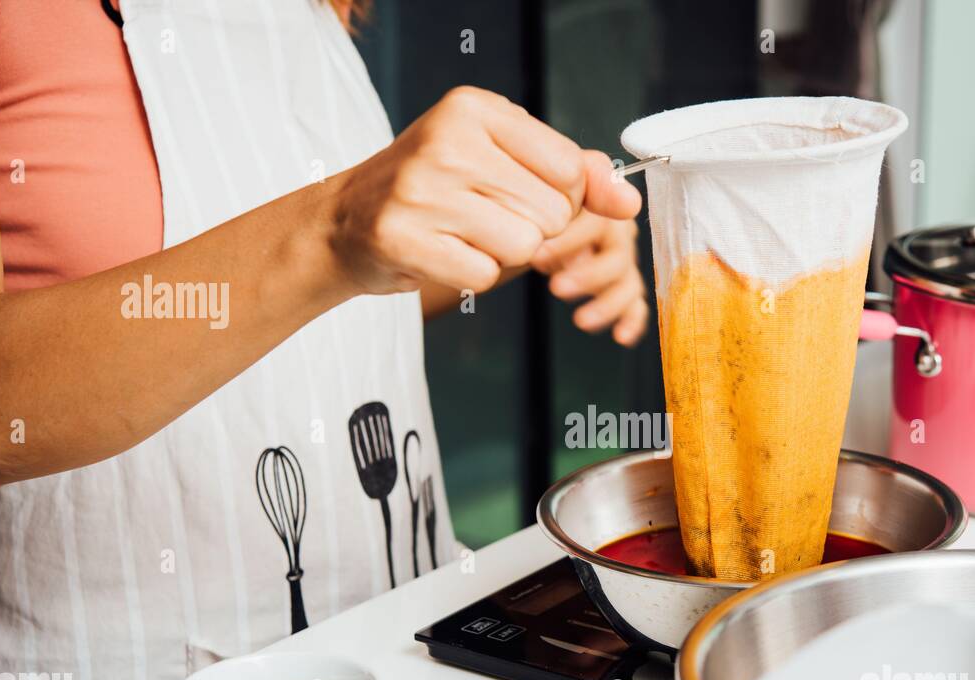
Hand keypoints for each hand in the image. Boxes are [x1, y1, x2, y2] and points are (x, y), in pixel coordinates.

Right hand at [329, 86, 641, 296]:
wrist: (346, 220)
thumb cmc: (435, 187)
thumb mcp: (501, 158)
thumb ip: (572, 174)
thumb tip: (628, 200)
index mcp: (474, 109)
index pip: (568, 168)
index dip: (561, 196)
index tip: (521, 191)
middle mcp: (447, 142)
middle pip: (551, 213)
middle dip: (530, 228)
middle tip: (481, 215)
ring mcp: (421, 191)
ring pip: (524, 246)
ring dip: (502, 253)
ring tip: (462, 233)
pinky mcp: (404, 239)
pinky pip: (486, 275)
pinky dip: (472, 274)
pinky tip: (442, 252)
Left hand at [530, 210, 648, 346]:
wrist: (544, 225)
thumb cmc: (541, 211)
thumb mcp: (540, 200)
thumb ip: (545, 201)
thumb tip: (543, 234)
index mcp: (599, 207)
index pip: (594, 224)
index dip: (569, 242)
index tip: (538, 258)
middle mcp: (618, 234)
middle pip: (617, 257)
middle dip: (588, 277)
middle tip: (556, 289)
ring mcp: (624, 264)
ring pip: (628, 286)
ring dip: (607, 305)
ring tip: (580, 321)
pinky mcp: (625, 289)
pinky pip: (636, 307)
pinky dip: (632, 322)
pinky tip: (621, 337)